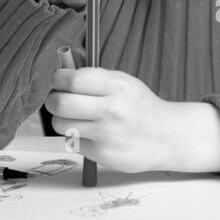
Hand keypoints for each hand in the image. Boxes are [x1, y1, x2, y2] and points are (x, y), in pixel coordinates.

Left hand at [45, 65, 180, 172]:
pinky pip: (74, 142)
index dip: (58, 78)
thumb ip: (93, 75)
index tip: (58, 80)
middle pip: (60, 103)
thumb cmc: (139, 107)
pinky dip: (78, 137)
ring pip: (60, 124)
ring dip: (62, 120)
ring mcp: (106, 134)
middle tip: (58, 100)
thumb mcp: (124, 82)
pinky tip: (93, 134)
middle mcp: (112, 110)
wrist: (166, 137)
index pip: (72, 79)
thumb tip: (63, 64)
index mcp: (117, 86)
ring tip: (76, 117)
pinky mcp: (102, 154)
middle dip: (53, 100)